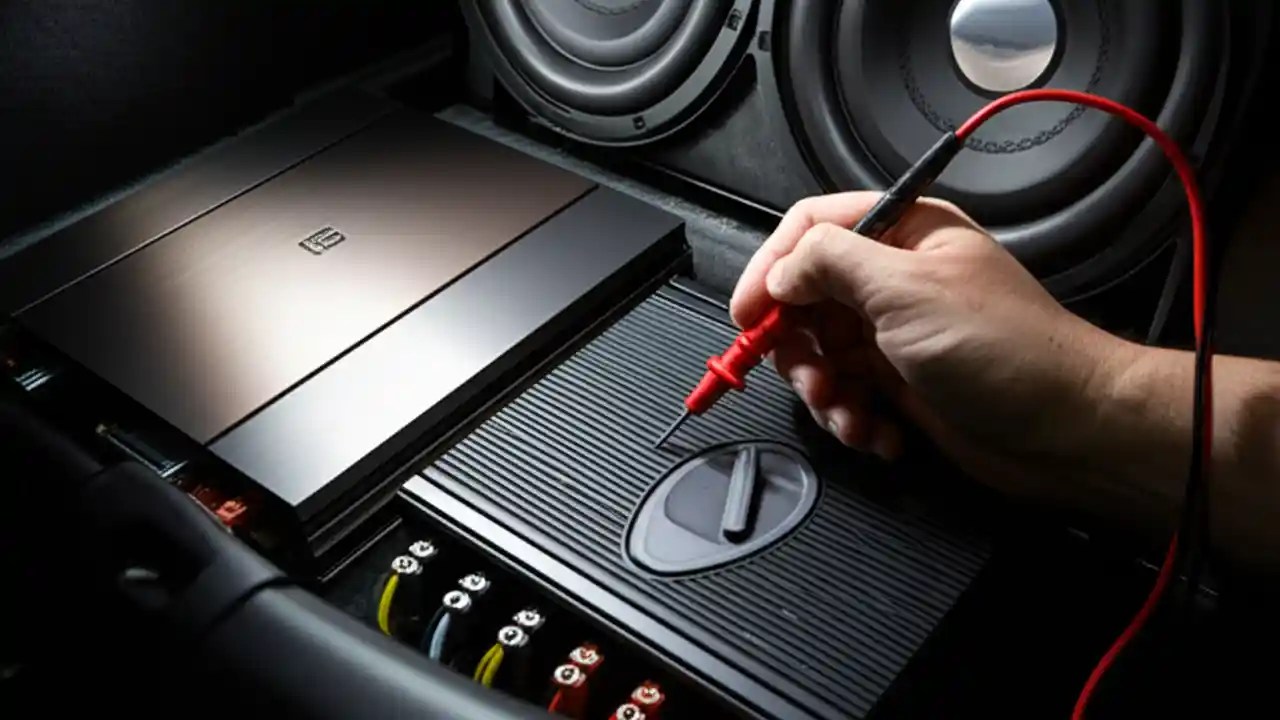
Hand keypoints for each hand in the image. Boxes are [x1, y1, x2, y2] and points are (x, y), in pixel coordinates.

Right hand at [730, 192, 1133, 492]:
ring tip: (852, 417)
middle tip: (809, 378)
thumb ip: (830, 264)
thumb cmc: (1005, 350)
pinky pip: (847, 397)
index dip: (771, 268)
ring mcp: (896, 335)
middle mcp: (894, 281)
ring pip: (820, 356)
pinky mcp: (901, 386)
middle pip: (805, 300)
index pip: (811, 230)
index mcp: (902, 233)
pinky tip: (882, 435)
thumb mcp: (906, 289)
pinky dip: (854, 421)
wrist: (1067, 431)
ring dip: (825, 394)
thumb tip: (781, 270)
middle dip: (798, 348)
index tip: (748, 314)